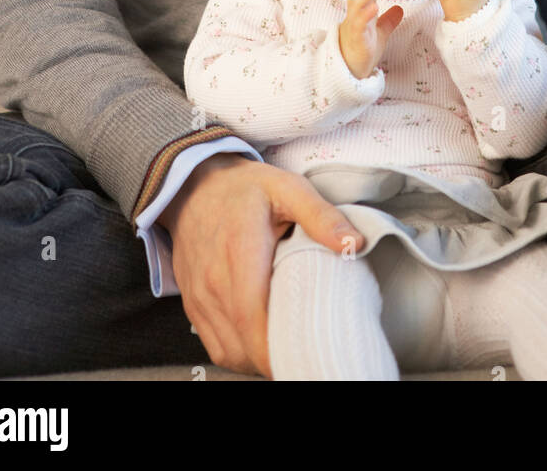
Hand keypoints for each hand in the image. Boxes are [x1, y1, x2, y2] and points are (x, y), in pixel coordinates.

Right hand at [157, 152, 367, 377]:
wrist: (195, 186)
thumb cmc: (244, 188)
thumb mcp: (287, 187)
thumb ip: (320, 215)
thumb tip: (353, 244)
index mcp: (241, 250)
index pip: (252, 317)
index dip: (278, 347)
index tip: (308, 352)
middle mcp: (213, 279)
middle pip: (243, 344)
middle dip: (277, 358)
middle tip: (309, 352)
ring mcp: (199, 296)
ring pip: (229, 351)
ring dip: (258, 359)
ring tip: (289, 348)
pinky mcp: (193, 305)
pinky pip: (215, 346)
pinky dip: (239, 354)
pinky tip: (261, 343)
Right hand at [338, 0, 403, 78]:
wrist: (352, 70)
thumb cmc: (362, 49)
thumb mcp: (380, 32)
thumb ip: (388, 19)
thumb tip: (400, 8)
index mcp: (361, 10)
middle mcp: (355, 14)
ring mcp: (354, 25)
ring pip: (358, 3)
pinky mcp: (356, 39)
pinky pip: (359, 24)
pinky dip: (366, 14)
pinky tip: (375, 7)